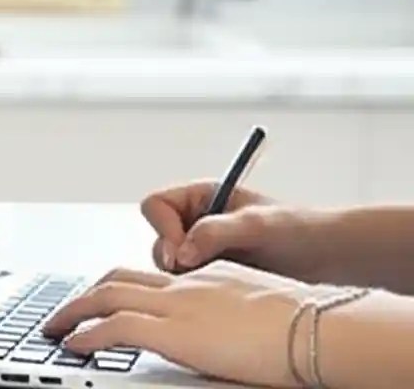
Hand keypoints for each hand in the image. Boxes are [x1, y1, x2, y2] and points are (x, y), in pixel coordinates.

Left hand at [44, 263, 321, 387]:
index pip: (151, 275)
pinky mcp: (174, 331)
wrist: (320, 327)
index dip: (120, 286)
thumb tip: (236, 337)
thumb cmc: (305, 325)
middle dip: (86, 295)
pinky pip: (114, 327)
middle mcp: (185, 285)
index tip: (104, 298)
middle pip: (117, 279)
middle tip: (66, 311)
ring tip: (55, 328)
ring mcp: (176, 305)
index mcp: (207, 278)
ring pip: (105, 295)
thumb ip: (235, 317)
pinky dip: (86, 333)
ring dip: (74, 311)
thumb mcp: (261, 311)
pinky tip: (73, 344)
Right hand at [141, 181, 325, 278]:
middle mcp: (198, 222)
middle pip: (159, 238)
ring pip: (170, 266)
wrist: (333, 259)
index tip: (181, 249)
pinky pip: (188, 286)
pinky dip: (198, 291)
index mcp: (202, 197)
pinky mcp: (214, 277)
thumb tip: (181, 251)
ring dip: (187, 276)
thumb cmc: (301, 229)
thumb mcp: (257, 224)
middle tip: (196, 270)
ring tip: (219, 279)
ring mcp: (205, 251)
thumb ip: (214, 232)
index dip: (163, 227)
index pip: (157, 206)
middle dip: (173, 256)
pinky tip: (225, 292)